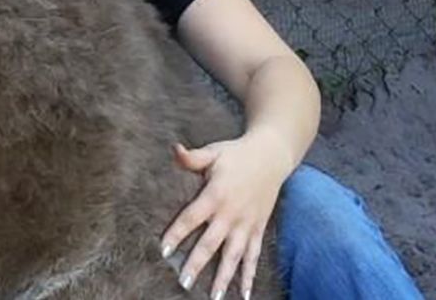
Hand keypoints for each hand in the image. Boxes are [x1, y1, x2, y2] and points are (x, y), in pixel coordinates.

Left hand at [159, 131, 290, 298]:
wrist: (271, 156)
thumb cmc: (236, 154)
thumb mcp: (213, 152)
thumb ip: (192, 157)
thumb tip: (174, 149)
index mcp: (216, 194)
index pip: (192, 217)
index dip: (177, 233)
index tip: (164, 250)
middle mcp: (231, 213)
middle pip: (211, 243)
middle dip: (197, 263)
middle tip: (184, 282)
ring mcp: (247, 224)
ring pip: (234, 255)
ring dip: (225, 277)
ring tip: (215, 296)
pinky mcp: (258, 229)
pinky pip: (254, 256)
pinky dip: (250, 275)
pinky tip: (246, 293)